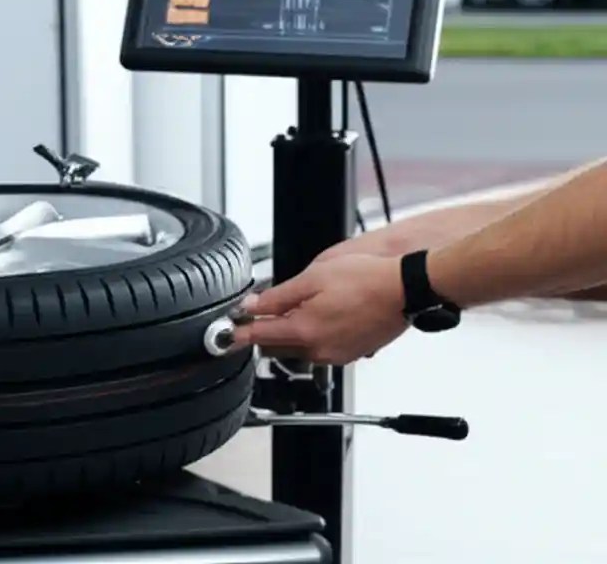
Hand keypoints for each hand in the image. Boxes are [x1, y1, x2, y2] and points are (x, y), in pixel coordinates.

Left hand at [233, 254, 408, 364]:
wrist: (406, 289)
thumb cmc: (366, 279)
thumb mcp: (313, 278)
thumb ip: (277, 296)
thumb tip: (252, 305)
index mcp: (305, 331)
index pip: (260, 336)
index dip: (238, 333)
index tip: (225, 335)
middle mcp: (320, 349)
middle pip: (277, 346)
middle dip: (266, 331)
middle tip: (262, 310)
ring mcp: (337, 355)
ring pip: (299, 348)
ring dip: (291, 332)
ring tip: (302, 306)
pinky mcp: (352, 353)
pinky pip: (321, 348)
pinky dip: (313, 334)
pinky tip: (324, 314)